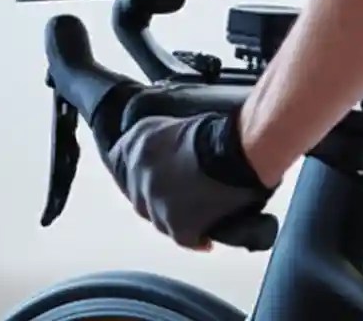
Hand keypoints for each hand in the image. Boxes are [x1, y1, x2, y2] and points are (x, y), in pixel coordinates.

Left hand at [105, 111, 277, 250]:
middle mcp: (140, 173)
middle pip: (140, 195)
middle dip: (157, 198)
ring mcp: (156, 202)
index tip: (151, 177)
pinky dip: (196, 239)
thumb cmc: (223, 132)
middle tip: (179, 198)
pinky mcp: (177, 225)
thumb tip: (169, 158)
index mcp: (139, 142)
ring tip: (196, 216)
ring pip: (159, 219)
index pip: (121, 161)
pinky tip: (206, 239)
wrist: (241, 151)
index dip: (139, 172)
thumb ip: (165, 139)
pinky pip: (184, 238)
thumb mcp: (182, 123)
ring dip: (175, 218)